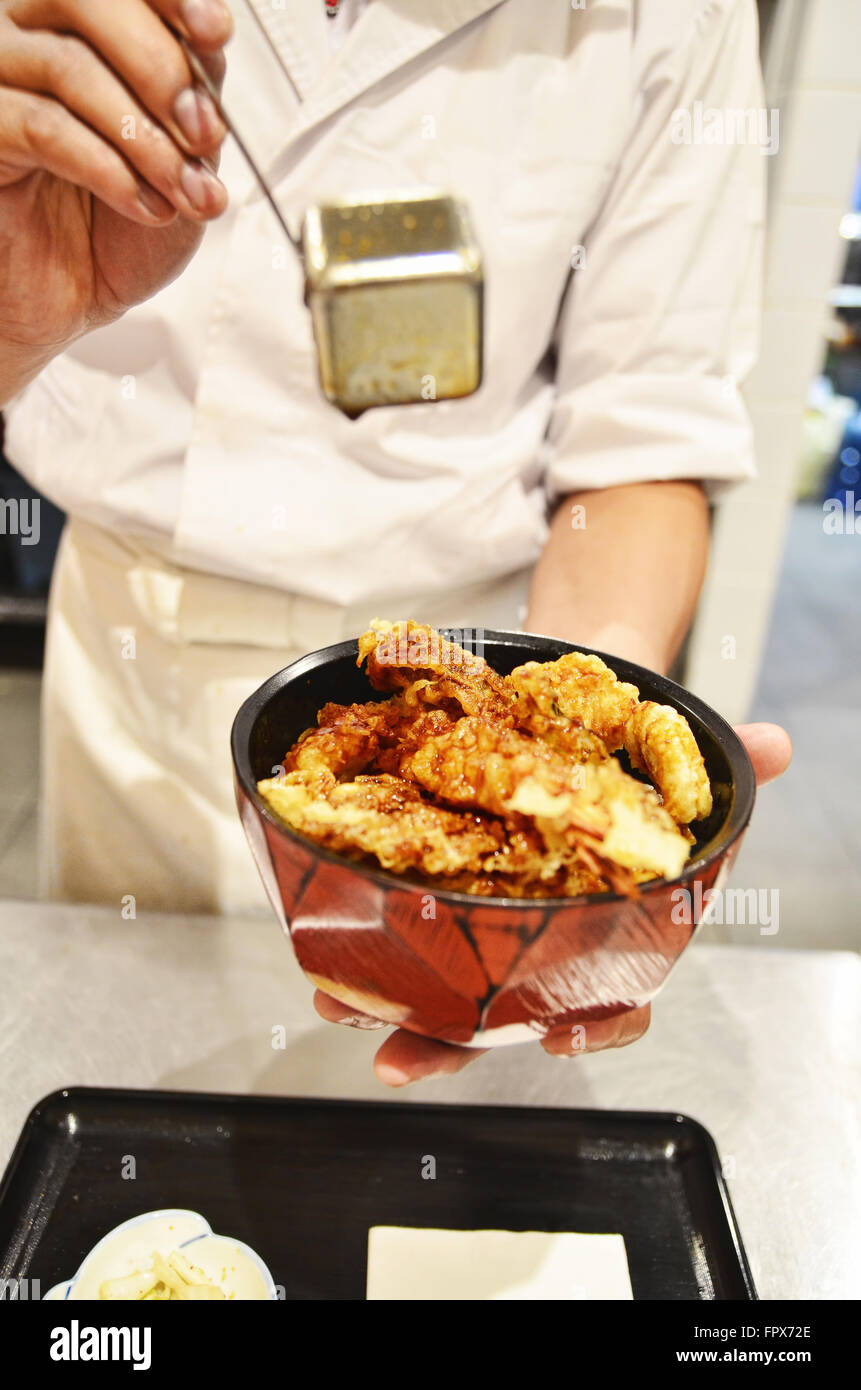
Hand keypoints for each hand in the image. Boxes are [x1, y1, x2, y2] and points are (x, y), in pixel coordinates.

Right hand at [0, 0, 231, 353]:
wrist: (70, 300)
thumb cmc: (115, 227)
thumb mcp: (179, 158)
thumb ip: (193, 95)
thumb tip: (209, 40)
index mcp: (74, 26)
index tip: (214, 30)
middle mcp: (25, 35)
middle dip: (160, 65)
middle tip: (202, 132)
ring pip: (68, 66)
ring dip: (145, 136)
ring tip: (182, 192)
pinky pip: (44, 128)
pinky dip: (108, 168)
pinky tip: (142, 204)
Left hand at [314, 722, 792, 1085]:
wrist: (569, 695)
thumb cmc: (622, 741)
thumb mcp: (667, 746)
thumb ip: (715, 758)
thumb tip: (774, 745)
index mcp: (604, 922)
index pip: (612, 998)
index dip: (593, 1029)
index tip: (564, 1039)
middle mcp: (541, 932)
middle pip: (504, 1011)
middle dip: (452, 1044)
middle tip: (403, 1058)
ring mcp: (486, 914)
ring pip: (441, 985)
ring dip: (388, 1003)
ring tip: (339, 1003)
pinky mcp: (436, 879)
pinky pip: (399, 925)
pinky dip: (359, 940)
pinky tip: (324, 947)